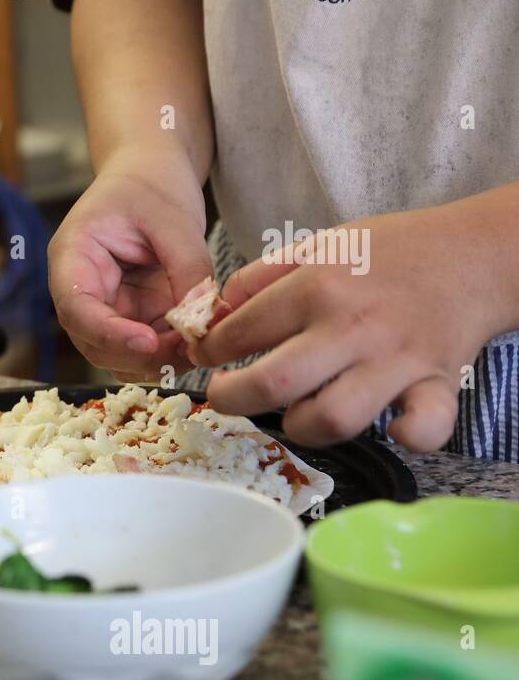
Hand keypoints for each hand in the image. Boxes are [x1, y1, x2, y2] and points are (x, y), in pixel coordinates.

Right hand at [49, 144, 210, 378]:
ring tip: (198, 345)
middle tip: (185, 351)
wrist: (152, 171)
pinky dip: (170, 352)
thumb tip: (202, 320)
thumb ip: (187, 269)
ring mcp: (107, 306)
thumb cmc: (151, 182)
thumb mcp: (174, 218)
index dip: (108, 334)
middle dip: (137, 355)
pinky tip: (198, 339)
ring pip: (118, 354)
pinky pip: (145, 347)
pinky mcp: (133, 314)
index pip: (76, 308)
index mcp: (73, 256)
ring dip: (156, 361)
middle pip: (93, 342)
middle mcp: (82, 289)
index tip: (148, 342)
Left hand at [193, 203, 517, 451]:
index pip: (242, 331)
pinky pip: (424, 427)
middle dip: (231, 398)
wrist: (474, 253)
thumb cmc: (391, 252)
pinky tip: (389, 427)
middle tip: (224, 394)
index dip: (210, 351)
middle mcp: (353, 327)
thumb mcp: (321, 243)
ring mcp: (397, 361)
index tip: (206, 358)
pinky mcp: (437, 383)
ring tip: (292, 411)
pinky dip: (405, 435)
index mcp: (319, 286)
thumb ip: (262, 276)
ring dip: (301, 426)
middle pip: (274, 385)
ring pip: (333, 418)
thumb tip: (215, 311)